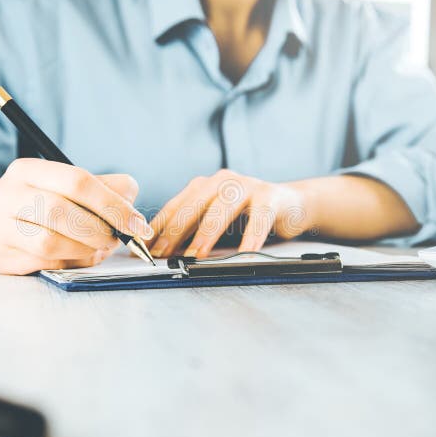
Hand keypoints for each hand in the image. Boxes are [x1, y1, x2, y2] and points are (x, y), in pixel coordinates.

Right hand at [0, 159, 153, 274]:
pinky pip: (44, 263)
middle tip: (116, 239)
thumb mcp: (69, 187)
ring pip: (50, 242)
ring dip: (85, 249)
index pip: (77, 180)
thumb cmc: (42, 203)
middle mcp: (6, 195)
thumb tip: (133, 213)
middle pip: (61, 211)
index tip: (137, 224)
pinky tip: (76, 256)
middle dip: (99, 229)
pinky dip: (70, 262)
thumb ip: (106, 190)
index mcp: (27, 169)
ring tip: (97, 248)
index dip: (112, 204)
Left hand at [147, 169, 313, 258]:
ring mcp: (246, 186)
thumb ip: (193, 230)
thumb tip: (164, 253)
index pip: (175, 206)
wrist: (291, 204)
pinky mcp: (270, 196)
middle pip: (193, 206)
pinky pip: (258, 219)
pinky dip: (250, 237)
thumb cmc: (247, 216)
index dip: (158, 228)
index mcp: (203, 186)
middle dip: (174, 231)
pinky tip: (243, 253)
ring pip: (222, 209)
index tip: (143, 248)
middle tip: (162, 253)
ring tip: (195, 255)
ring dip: (206, 234)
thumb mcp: (216, 220)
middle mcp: (222, 181)